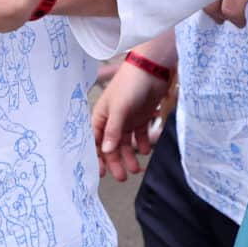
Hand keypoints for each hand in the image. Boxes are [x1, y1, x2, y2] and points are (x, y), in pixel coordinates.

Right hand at [92, 59, 172, 181]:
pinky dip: (143, 144)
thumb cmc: (130, 85)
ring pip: (126, 143)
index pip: (95, 142)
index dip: (98, 157)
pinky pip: (140, 135)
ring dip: (130, 157)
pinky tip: (146, 151)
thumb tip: (105, 151)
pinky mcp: (141, 117)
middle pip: (112, 146)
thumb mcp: (119, 109)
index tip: (102, 173)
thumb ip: (113, 131)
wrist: (151, 69)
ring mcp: (127, 119)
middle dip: (116, 162)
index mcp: (101, 117)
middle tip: (123, 177)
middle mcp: (112, 120)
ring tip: (136, 170)